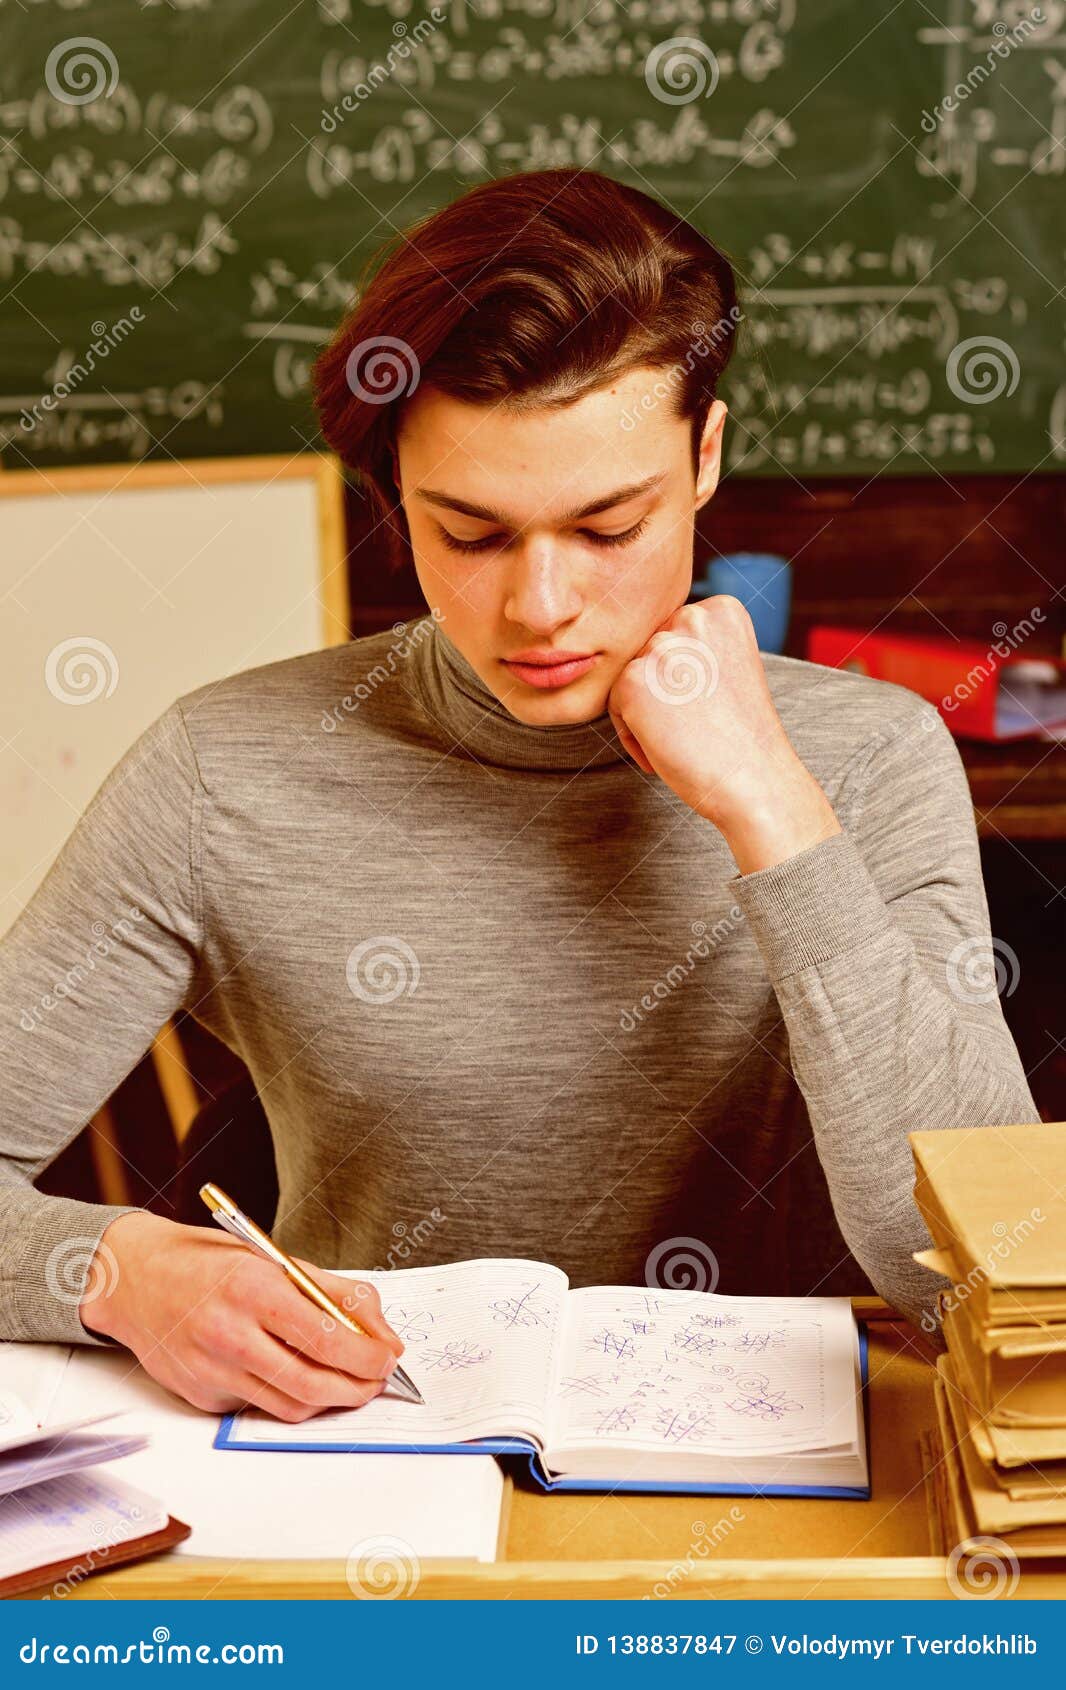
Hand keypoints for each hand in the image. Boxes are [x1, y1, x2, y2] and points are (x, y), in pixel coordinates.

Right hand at [79, 1210, 404, 1421]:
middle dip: (357, 1389)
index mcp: (254, 1291)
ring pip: (289, 1407)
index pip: (326, 1338)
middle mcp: (229, 1335)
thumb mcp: (275, 1259)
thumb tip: (380, 1332)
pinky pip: (258, 1407)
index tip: (389, 1358)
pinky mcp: (200, 1397)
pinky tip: (291, 1373)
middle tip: (376, 1380)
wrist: (137, 1280)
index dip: (367, 1356)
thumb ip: (332, 1293)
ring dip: (328, 1400)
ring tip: (345, 1380)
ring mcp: (211, 1372)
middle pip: (312, 1386)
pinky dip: (285, 1396)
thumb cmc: (210, 1264)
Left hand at [607, 595, 840, 873]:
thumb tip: (655, 653)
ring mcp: (661, 648)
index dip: (685, 677)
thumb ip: (696, 649)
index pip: (675, 634)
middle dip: (662, 692)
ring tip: (681, 738)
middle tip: (691, 726)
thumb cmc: (743, 736)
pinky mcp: (633, 680)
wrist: (753, 778)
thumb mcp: (729, 669)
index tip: (704, 704)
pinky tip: (665, 749)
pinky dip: (632, 734)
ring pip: (631, 677)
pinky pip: (614, 704)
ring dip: (646, 712)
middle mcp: (690, 617)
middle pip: (650, 653)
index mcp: (721, 610)